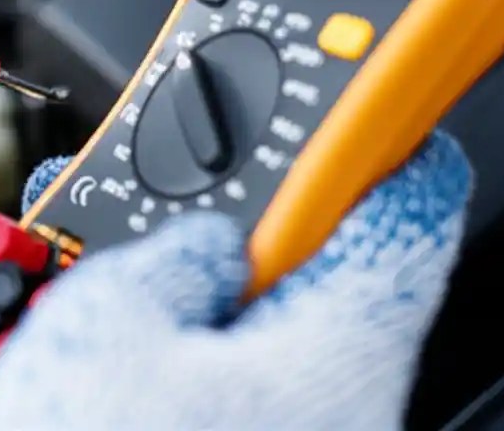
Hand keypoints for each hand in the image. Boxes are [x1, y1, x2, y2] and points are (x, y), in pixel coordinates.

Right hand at [0, 132, 470, 430]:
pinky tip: (99, 313)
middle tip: (173, 179)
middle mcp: (333, 411)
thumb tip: (202, 234)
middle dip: (236, 212)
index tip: (351, 103)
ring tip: (96, 254)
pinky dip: (165, 333)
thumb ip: (175, 245)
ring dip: (179, 274)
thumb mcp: (108, 312)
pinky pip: (218, 374)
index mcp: (335, 362)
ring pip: (254, 323)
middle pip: (317, 268)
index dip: (377, 144)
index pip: (407, 221)